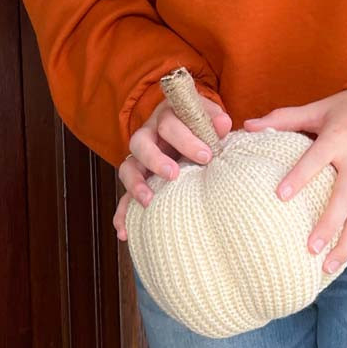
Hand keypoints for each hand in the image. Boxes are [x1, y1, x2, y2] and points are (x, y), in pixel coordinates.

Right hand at [113, 92, 231, 241]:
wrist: (187, 127)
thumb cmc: (198, 123)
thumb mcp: (206, 116)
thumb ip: (214, 118)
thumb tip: (224, 124)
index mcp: (165, 116)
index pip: (169, 124)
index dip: (186, 140)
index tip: (206, 156)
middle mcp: (148, 134)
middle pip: (141, 142)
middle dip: (156, 160)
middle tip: (174, 175)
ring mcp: (139, 157)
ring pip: (127, 167)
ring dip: (136, 184)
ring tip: (149, 201)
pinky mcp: (137, 178)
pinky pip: (124, 195)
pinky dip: (123, 213)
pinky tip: (125, 231)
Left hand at [244, 89, 346, 273]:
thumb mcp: (320, 108)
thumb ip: (285, 118)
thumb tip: (248, 125)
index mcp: (338, 137)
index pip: (316, 158)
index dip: (299, 176)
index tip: (280, 197)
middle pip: (344, 195)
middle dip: (329, 223)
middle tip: (310, 247)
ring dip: (346, 241)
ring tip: (327, 265)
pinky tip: (343, 256)